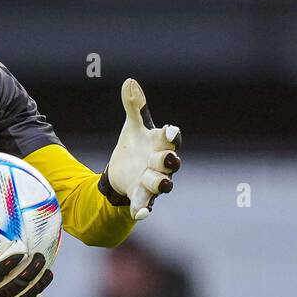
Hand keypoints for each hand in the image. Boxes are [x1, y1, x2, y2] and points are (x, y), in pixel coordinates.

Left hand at [100, 78, 180, 220]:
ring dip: (159, 182)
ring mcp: (152, 181)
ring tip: (155, 181)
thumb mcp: (132, 127)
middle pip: (171, 163)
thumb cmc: (136, 146)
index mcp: (160, 144)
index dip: (172, 135)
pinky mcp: (140, 196)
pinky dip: (143, 210)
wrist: (124, 171)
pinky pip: (145, 205)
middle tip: (165, 158)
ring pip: (162, 184)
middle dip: (168, 160)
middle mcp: (160, 164)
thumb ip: (133, 106)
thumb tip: (129, 82)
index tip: (170, 130)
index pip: (171, 139)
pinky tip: (139, 214)